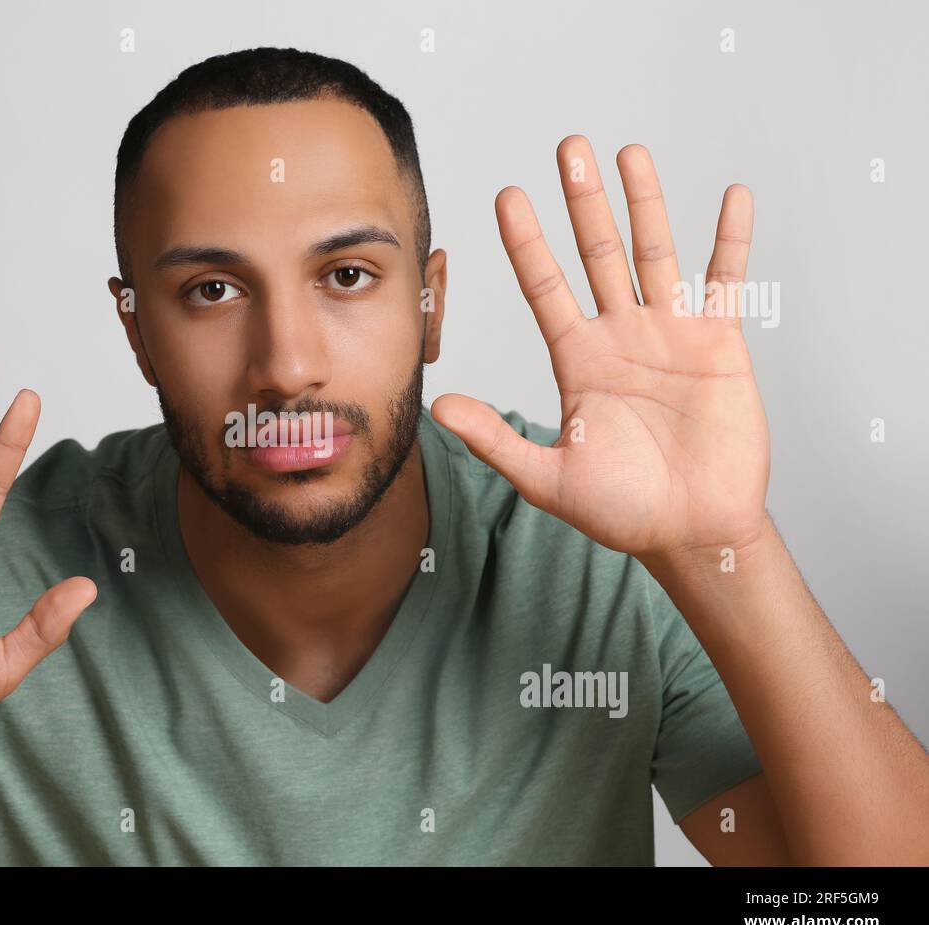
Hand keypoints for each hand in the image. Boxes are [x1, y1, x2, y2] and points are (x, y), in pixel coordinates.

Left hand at [432, 136, 770, 562]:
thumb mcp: (547, 476)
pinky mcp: (718, 344)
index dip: (526, 241)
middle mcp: (619, 336)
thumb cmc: (622, 512)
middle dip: (581, 200)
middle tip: (567, 147)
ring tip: (627, 153)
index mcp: (577, 360)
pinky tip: (731, 196)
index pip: (544, 286)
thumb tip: (437, 406)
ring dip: (643, 202)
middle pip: (596, 253)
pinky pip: (726, 281)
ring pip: (654, 253)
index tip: (506, 196)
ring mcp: (669, 335)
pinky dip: (730, 240)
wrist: (692, 532)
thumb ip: (495, 438)